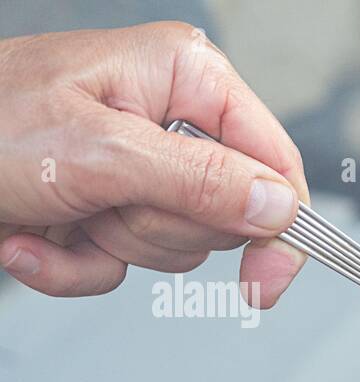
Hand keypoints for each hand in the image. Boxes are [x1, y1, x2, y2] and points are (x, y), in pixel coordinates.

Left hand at [0, 22, 307, 303]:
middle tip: (103, 202)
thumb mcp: (100, 152)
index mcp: (185, 80)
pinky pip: (126, 267)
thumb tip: (280, 207)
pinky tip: (36, 234)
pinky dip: (76, 265)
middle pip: (226, 214)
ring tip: (62, 209)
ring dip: (111, 246)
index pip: (275, 162)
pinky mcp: (109, 208)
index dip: (280, 226)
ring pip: (176, 248)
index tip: (267, 280)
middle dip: (158, 227)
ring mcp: (140, 168)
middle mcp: (170, 120)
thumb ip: (200, 181)